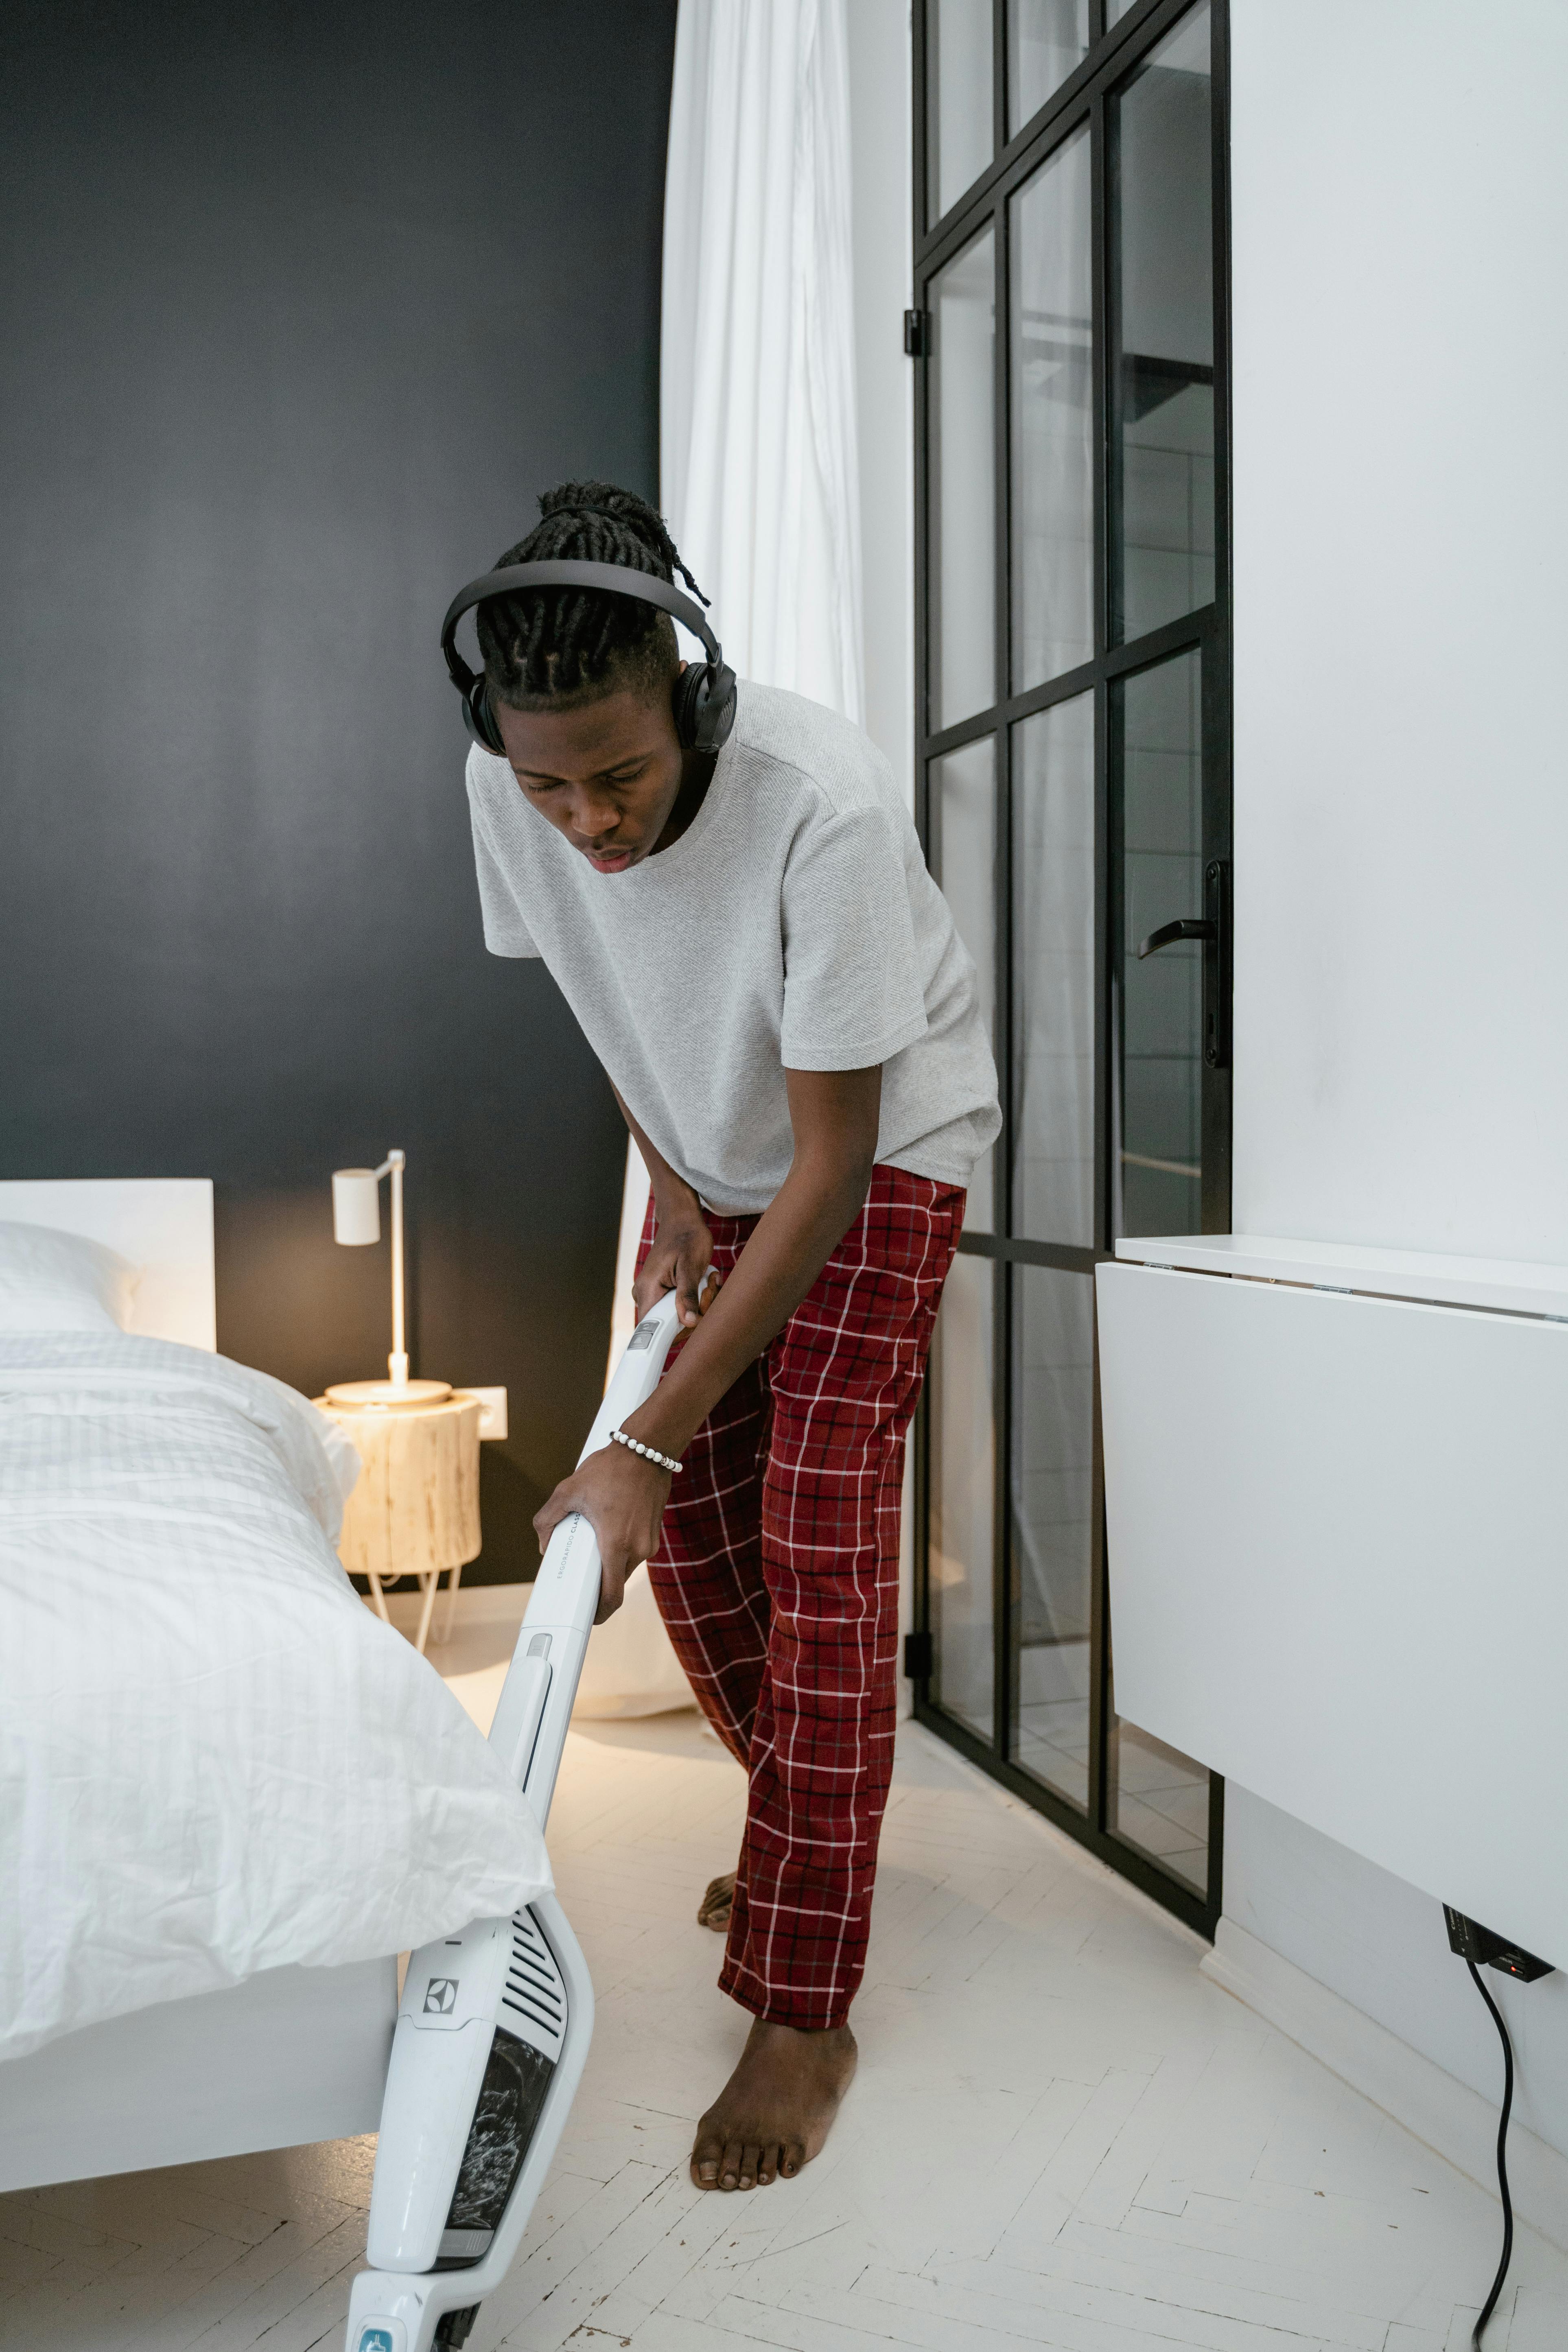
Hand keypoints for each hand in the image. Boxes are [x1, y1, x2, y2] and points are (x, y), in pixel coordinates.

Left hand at [533, 1442, 670, 1622]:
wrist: (646, 1450)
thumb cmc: (610, 1469)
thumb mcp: (568, 1491)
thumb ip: (548, 1520)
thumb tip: (544, 1543)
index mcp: (615, 1544)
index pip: (611, 1596)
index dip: (599, 1613)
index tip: (588, 1618)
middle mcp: (637, 1548)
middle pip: (616, 1582)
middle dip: (597, 1584)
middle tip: (578, 1576)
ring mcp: (649, 1542)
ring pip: (625, 1567)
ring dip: (609, 1564)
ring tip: (592, 1544)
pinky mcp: (655, 1533)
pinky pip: (635, 1552)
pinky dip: (620, 1550)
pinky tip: (608, 1530)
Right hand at [634, 1185, 721, 1327]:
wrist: (682, 1220)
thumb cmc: (687, 1237)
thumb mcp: (690, 1265)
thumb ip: (687, 1295)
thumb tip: (689, 1322)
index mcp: (647, 1290)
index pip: (652, 1329)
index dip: (676, 1332)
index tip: (697, 1317)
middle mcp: (645, 1295)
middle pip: (670, 1325)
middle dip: (696, 1313)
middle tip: (709, 1288)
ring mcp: (653, 1294)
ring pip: (678, 1317)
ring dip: (699, 1304)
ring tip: (708, 1281)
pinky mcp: (662, 1292)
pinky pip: (680, 1307)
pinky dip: (696, 1299)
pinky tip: (704, 1282)